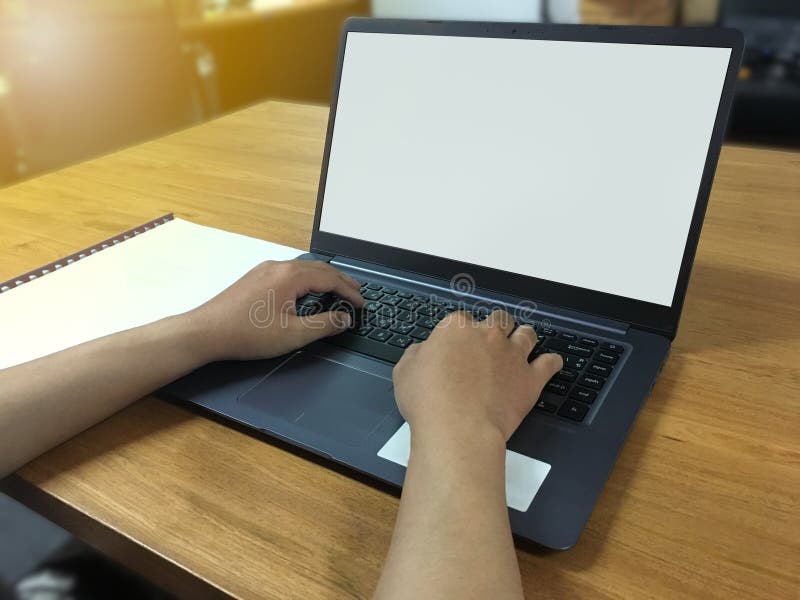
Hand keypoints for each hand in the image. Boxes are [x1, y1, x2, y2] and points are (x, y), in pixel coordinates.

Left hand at [189, 259, 363, 361]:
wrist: (206, 332)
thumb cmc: (246, 334)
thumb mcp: (292, 335)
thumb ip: (323, 325)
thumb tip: (344, 319)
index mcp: (291, 277)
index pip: (331, 278)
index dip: (350, 292)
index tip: (362, 304)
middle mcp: (278, 267)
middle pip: (319, 268)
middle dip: (340, 280)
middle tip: (356, 292)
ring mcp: (264, 270)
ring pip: (303, 269)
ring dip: (323, 278)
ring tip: (337, 290)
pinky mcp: (255, 278)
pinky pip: (289, 272)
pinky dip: (307, 279)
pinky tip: (307, 291)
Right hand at [393, 310, 562, 441]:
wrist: (458, 429)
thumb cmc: (429, 402)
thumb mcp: (405, 372)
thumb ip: (416, 355)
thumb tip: (422, 352)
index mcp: (456, 329)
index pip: (460, 319)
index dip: (459, 331)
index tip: (458, 343)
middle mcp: (487, 335)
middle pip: (498, 319)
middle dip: (495, 326)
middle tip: (490, 340)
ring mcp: (512, 355)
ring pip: (526, 333)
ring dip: (523, 336)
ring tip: (521, 342)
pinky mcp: (531, 378)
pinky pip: (549, 363)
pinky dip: (551, 362)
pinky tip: (551, 363)